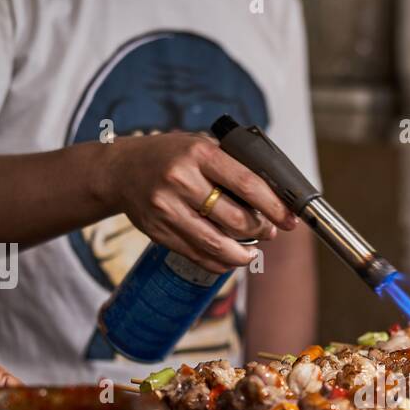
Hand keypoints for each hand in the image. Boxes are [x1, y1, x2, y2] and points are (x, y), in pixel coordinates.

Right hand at [103, 132, 298, 274]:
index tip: (289, 219)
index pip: (248, 184)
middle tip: (270, 232)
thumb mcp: (200, 147)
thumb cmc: (169, 157)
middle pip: (236, 219)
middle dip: (261, 231)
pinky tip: (231, 257)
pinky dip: (220, 262)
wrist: (120, 170)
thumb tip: (274, 196)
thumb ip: (232, 166)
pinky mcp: (159, 232)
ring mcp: (168, 209)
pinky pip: (198, 256)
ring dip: (243, 254)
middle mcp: (182, 181)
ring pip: (217, 244)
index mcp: (199, 155)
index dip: (274, 207)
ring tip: (252, 251)